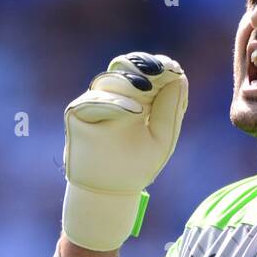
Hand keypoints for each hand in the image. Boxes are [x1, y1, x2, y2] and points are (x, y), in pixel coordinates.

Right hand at [62, 51, 188, 250]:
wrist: (110, 190)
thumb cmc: (137, 164)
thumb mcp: (162, 137)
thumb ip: (171, 109)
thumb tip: (180, 77)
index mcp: (137, 98)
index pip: (145, 72)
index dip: (159, 66)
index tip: (174, 68)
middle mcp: (114, 95)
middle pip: (126, 67)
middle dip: (143, 65)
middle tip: (162, 68)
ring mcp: (94, 102)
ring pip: (110, 81)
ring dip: (130, 81)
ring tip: (148, 88)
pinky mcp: (77, 113)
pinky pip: (93, 101)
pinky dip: (115, 104)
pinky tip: (134, 110)